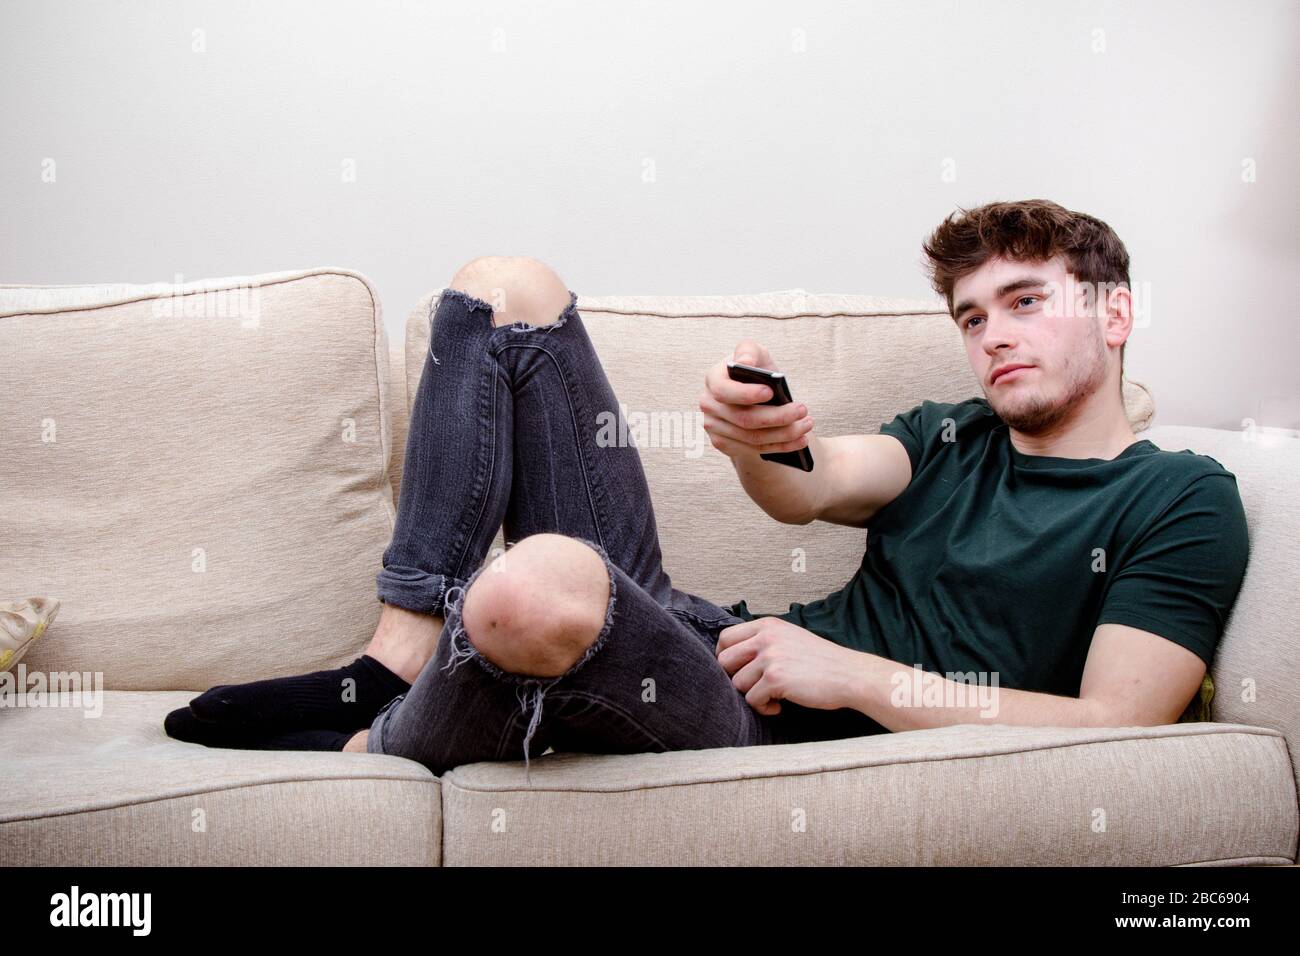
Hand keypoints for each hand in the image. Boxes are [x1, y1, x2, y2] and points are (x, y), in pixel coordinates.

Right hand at [698, 340, 814, 458]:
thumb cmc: (753, 369)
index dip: (746, 394)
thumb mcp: (753, 353)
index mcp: (713, 380)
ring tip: (807, 425)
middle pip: (744, 419)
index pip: (724, 391)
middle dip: (778, 417)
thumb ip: (748, 351)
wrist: (749, 392)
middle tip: (803, 410)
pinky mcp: (724, 444)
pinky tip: (800, 440)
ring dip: (784, 434)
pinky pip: (754, 450)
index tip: (771, 392)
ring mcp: (714, 427)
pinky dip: (781, 446)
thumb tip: (745, 363)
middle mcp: (709, 405)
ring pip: (752, 438)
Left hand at [715, 616, 861, 715]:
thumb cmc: (821, 661)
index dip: (725, 657)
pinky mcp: (775, 679)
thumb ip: (764, 641)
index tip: (736, 671)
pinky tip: (779, 706)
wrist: (849, 675)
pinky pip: (752, 700)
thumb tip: (733, 656)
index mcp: (768, 625)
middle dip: (735, 678)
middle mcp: (766, 637)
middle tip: (753, 687)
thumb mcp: (789, 638)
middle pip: (724, 661)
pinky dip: (764, 708)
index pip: (726, 638)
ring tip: (772, 698)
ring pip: (737, 683)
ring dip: (752, 695)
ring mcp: (769, 657)